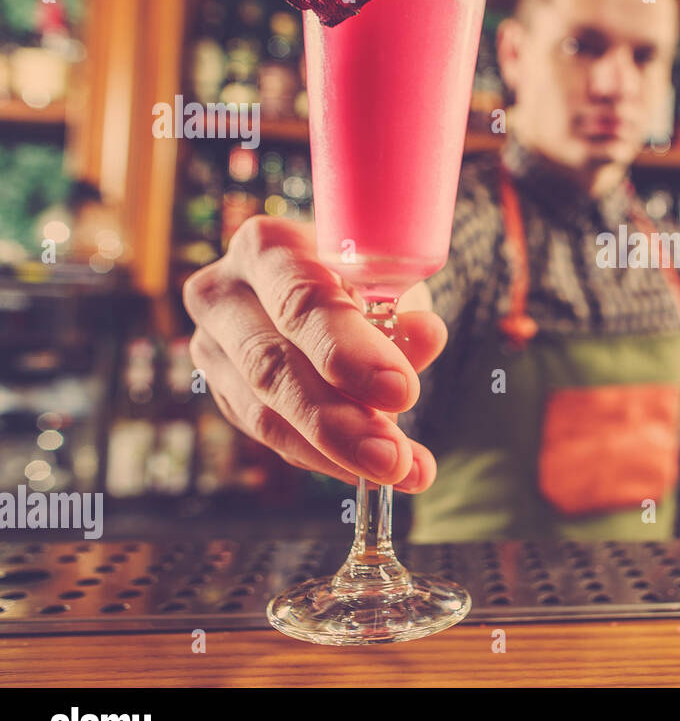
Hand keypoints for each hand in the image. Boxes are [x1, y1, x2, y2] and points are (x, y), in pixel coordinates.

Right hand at [182, 216, 447, 492]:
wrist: (319, 280)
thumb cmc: (360, 273)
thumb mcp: (389, 281)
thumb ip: (402, 311)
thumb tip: (426, 334)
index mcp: (266, 246)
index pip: (300, 302)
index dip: (349, 351)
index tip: (401, 391)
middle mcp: (223, 295)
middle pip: (273, 367)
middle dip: (340, 421)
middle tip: (394, 458)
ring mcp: (214, 348)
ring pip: (267, 413)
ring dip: (338, 453)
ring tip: (403, 471)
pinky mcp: (224, 393)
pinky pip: (273, 437)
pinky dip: (327, 459)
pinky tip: (375, 473)